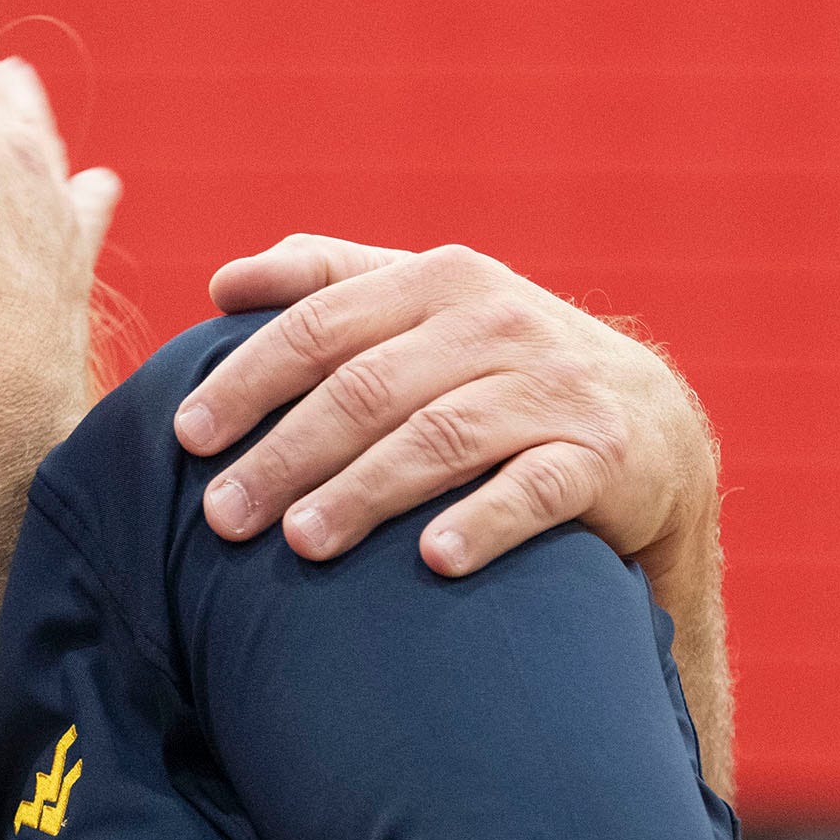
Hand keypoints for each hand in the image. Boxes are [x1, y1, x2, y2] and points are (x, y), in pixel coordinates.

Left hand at [175, 234, 718, 583]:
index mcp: (439, 279)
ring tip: (299, 543)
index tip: (186, 436)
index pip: (319, 323)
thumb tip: (222, 284)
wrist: (653, 430)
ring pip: (439, 437)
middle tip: (222, 516)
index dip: (248, 378)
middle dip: (285, 454)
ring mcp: (555, 388)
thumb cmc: (501, 370)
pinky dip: (482, 521)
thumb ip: (329, 281)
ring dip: (362, 493)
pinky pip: (536, 489)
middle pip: (367, 387)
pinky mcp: (605, 455)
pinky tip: (431, 560)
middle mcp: (497, 322)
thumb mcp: (428, 307)